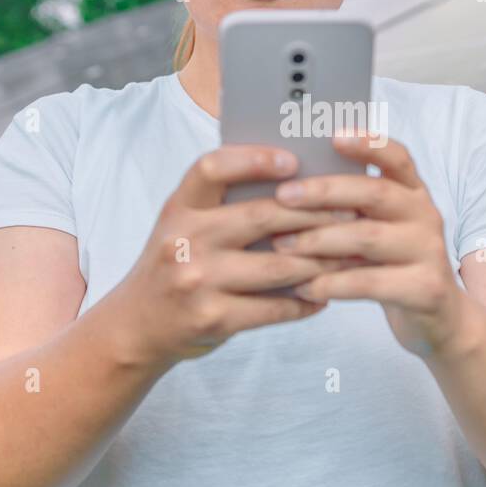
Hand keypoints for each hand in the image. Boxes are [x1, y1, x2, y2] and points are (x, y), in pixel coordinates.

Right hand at [115, 144, 357, 368]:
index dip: (254, 159)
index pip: (213, 167)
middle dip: (313, 214)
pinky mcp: (213, 318)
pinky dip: (304, 302)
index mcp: (178, 208)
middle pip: (260, 216)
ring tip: (347, 256)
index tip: (293, 161)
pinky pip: (273, 308)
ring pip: (277, 266)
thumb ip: (221, 205)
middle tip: (350, 211)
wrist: (135, 327)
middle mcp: (183, 240)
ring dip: (319, 262)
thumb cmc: (172, 266)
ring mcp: (197, 281)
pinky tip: (323, 296)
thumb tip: (294, 183)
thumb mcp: (181, 226)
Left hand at [270, 130, 466, 358]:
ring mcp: (429, 251)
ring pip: (368, 237)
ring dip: (319, 239)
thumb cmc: (392, 267)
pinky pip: (370, 282)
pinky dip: (332, 284)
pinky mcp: (425, 288)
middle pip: (374, 193)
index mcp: (413, 193)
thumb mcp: (378, 230)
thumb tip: (289, 188)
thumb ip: (350, 209)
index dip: (368, 144)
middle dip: (325, 192)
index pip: (397, 157)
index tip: (333, 136)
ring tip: (282, 245)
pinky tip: (304, 286)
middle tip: (283, 196)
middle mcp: (425, 215)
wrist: (439, 319)